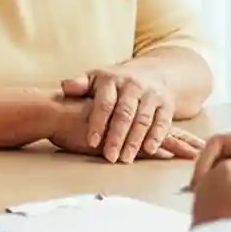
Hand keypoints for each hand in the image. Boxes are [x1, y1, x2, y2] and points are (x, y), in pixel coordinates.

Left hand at [61, 67, 200, 162]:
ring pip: (143, 119)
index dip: (98, 122)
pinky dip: (156, 136)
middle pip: (124, 113)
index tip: (92, 141)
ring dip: (134, 141)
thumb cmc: (115, 82)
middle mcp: (132, 86)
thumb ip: (79, 84)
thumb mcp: (96, 78)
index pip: (104, 102)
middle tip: (109, 157)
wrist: (152, 72)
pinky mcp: (166, 105)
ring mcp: (151, 95)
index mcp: (111, 80)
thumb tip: (64, 87)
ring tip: (125, 159)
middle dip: (117, 136)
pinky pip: (162, 122)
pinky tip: (149, 150)